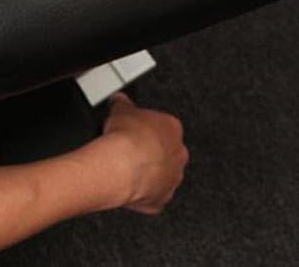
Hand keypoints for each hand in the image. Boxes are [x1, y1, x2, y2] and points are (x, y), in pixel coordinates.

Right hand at [100, 93, 189, 214]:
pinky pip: (151, 197)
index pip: (163, 126)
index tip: (134, 131)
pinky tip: (126, 186)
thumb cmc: (126, 138)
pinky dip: (141, 194)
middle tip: (130, 150)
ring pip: (161, 176)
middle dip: (150, 153)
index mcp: (172, 128)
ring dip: (147, 174)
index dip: (146, 129)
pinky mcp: (161, 199)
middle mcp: (178, 155)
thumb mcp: (120, 109)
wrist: (121, 165)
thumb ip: (122, 103)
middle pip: (166, 153)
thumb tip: (119, 100)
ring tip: (126, 169)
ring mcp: (172, 179)